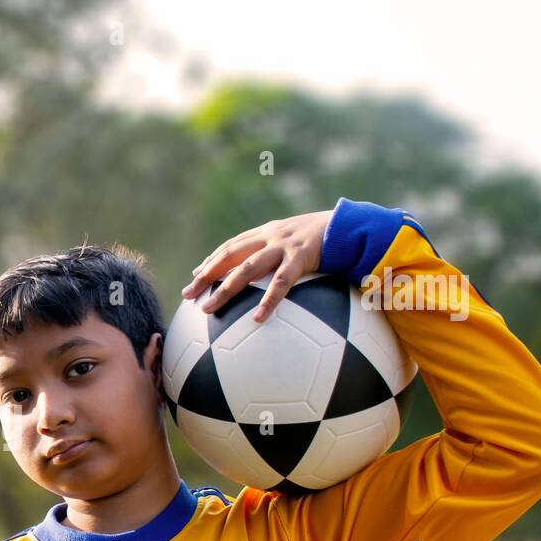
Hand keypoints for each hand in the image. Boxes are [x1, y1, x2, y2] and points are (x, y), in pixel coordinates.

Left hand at [180, 210, 332, 322]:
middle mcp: (269, 237)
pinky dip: (269, 300)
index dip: (212, 260)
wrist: (352, 223)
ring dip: (225, 289)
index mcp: (267, 233)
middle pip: (229, 255)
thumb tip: (271, 281)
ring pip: (246, 269)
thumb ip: (283, 256)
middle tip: (187, 294)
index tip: (194, 275)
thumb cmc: (327, 239)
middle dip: (206, 275)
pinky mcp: (300, 257)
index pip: (232, 246)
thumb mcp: (299, 242)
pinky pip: (281, 283)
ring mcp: (283, 246)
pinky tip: (258, 317)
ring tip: (209, 309)